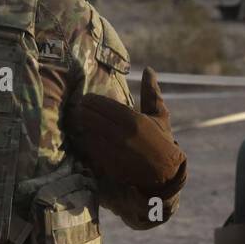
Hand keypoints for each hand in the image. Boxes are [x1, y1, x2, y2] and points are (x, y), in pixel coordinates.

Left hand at [70, 67, 186, 192]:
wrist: (165, 174)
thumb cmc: (162, 141)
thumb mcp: (159, 115)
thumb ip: (151, 93)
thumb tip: (148, 69)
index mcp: (134, 120)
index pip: (103, 105)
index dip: (91, 100)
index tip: (86, 99)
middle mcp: (122, 135)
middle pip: (91, 118)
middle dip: (82, 111)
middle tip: (78, 108)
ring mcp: (114, 151)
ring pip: (87, 132)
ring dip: (81, 126)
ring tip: (78, 121)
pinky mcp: (108, 165)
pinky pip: (89, 149)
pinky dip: (85, 141)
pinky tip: (84, 136)